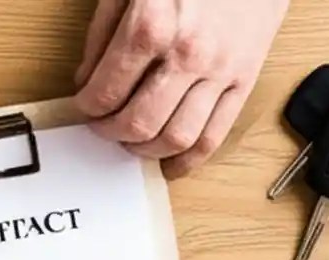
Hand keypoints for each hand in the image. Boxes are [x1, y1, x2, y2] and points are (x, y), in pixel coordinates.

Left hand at [74, 0, 288, 177]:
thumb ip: (102, 34)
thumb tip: (87, 80)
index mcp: (151, 26)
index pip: (106, 92)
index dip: (88, 108)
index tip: (85, 108)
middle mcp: (186, 53)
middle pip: (138, 123)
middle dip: (111, 133)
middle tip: (104, 128)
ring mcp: (219, 71)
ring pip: (176, 138)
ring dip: (146, 150)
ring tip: (133, 142)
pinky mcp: (244, 80)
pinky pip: (214, 135)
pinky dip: (189, 160)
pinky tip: (170, 164)